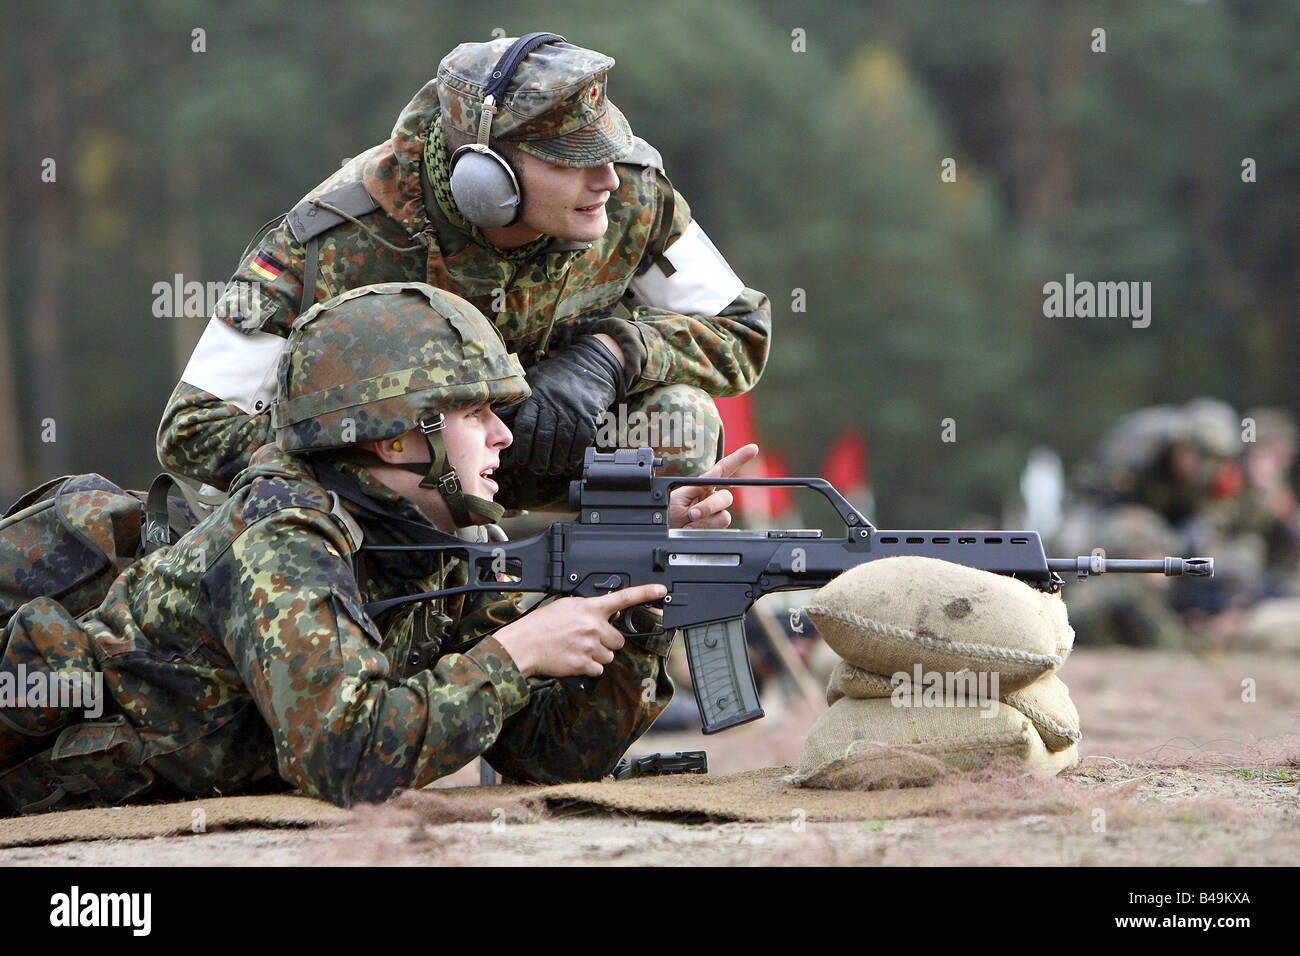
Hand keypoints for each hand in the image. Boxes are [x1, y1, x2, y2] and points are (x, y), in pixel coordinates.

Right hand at [493, 583, 666, 677]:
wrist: (524, 645)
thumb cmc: (540, 625)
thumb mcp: (565, 606)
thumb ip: (587, 609)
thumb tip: (601, 613)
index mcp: (589, 608)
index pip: (623, 597)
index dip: (645, 593)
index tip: (661, 590)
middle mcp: (593, 626)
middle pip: (618, 639)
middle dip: (607, 641)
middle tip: (588, 639)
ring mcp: (590, 646)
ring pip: (610, 656)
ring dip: (598, 655)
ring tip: (577, 649)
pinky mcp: (584, 664)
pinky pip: (598, 669)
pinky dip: (589, 668)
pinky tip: (574, 659)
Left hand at [503, 336, 624, 476]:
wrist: (590, 363)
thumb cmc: (558, 375)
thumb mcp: (533, 381)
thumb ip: (518, 401)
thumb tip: (496, 412)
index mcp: (537, 396)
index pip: (526, 425)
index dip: (523, 446)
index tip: (521, 459)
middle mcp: (554, 404)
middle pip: (544, 437)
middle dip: (539, 458)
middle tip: (536, 469)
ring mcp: (573, 410)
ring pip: (562, 441)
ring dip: (556, 460)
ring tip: (551, 469)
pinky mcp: (589, 415)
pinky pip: (581, 440)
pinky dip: (574, 454)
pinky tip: (568, 462)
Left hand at [668, 443, 759, 528]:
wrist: (662, 532)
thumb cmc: (666, 514)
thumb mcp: (678, 495)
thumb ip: (699, 485)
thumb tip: (717, 472)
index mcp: (702, 486)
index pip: (724, 470)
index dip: (739, 458)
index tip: (753, 448)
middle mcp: (711, 499)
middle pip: (726, 497)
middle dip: (709, 505)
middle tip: (692, 513)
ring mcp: (715, 515)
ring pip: (724, 513)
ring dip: (706, 516)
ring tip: (689, 520)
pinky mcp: (715, 528)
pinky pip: (719, 524)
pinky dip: (704, 526)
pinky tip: (692, 528)